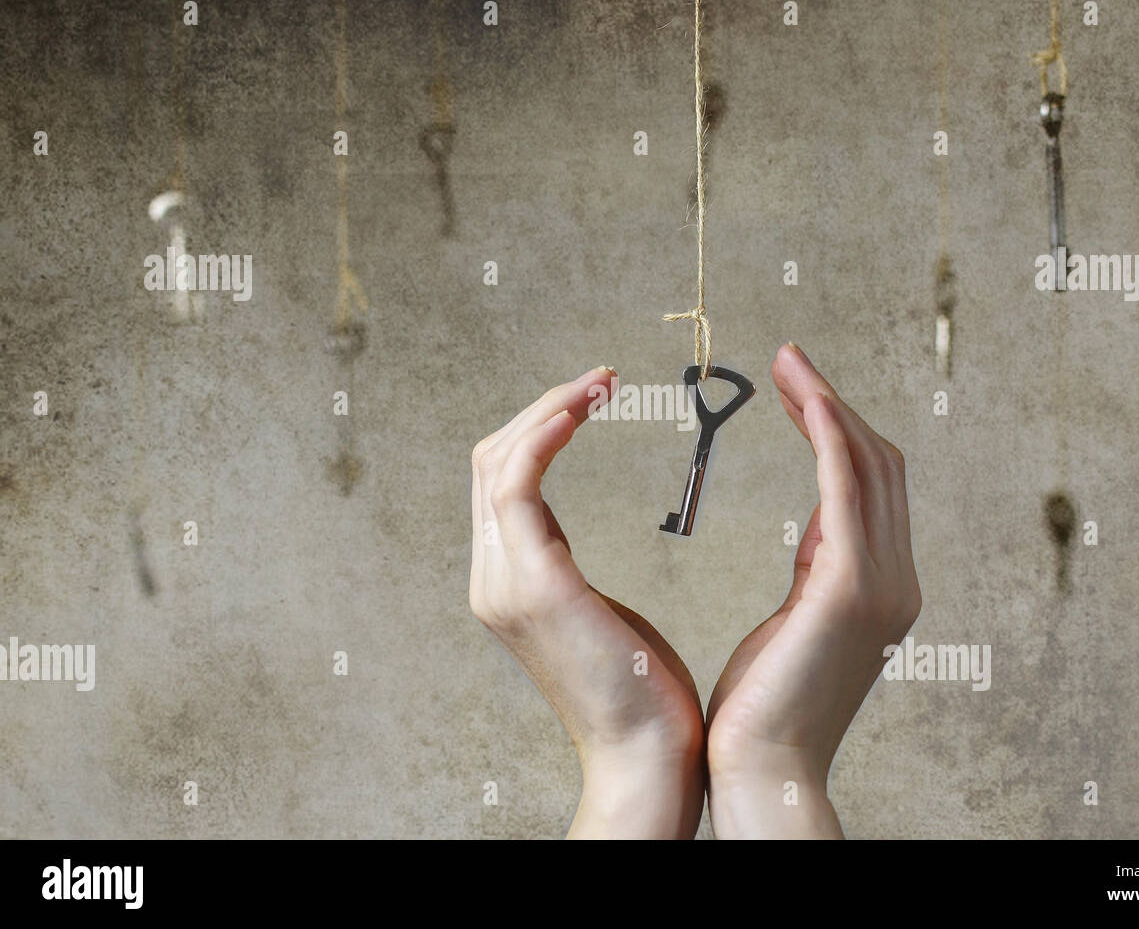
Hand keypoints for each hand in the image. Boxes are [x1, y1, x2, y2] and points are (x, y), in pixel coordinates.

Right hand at [469, 365, 704, 837]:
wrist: (647, 759)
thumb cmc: (641, 692)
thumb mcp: (597, 611)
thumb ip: (566, 566)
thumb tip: (561, 529)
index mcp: (508, 580)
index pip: (502, 479)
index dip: (541, 427)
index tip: (594, 396)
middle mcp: (492, 576)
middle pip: (491, 459)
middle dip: (542, 407)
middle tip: (602, 380)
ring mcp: (504, 581)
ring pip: (498, 460)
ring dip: (547, 410)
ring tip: (600, 384)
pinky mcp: (532, 584)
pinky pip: (518, 484)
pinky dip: (545, 436)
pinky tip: (583, 412)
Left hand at [706, 343, 920, 837]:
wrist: (766, 770)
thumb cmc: (763, 706)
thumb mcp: (795, 625)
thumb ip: (816, 573)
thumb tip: (816, 528)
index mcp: (881, 588)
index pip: (870, 487)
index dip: (837, 431)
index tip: (798, 390)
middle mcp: (895, 580)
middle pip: (877, 465)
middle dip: (833, 405)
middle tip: (790, 360)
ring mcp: (882, 584)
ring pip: (867, 466)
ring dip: (827, 406)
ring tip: (789, 363)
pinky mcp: (851, 589)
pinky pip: (847, 490)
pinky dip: (829, 437)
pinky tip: (806, 401)